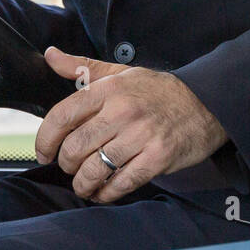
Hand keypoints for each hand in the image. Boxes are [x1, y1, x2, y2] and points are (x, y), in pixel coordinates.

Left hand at [35, 46, 228, 202]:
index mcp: (108, 89)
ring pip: (94, 170)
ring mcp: (141, 136)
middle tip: (69, 168)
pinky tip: (103, 192)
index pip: (62, 115)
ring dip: (83, 184)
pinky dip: (106, 193)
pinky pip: (121, 183)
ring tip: (84, 184)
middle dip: (65, 165)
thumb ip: (82, 67)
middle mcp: (122, 111)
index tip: (44, 152)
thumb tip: (51, 55)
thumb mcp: (120, 73)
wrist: (206, 103)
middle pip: (75, 148)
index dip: (45, 140)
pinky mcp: (157, 158)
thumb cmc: (158, 90)